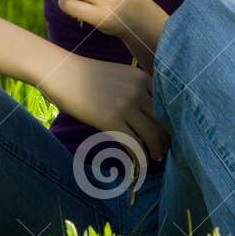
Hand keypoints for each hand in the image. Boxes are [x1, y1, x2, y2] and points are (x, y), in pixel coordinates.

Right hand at [38, 53, 170, 162]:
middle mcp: (138, 91)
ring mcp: (126, 105)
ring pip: (153, 135)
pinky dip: (140, 157)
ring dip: (156, 149)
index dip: (172, 121)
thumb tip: (148, 112)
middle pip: (163, 120)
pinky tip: (140, 164)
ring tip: (155, 157)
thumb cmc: (87, 75)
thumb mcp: (120, 75)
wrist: (62, 72)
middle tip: (164, 149)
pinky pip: (134, 144)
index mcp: (142, 78)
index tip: (170, 132)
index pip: (167, 103)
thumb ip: (136, 89)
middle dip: (167, 138)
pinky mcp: (111, 120)